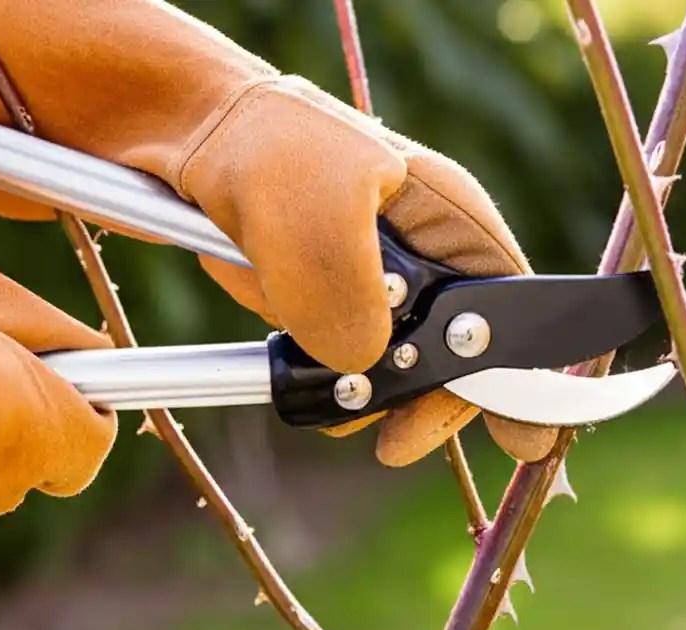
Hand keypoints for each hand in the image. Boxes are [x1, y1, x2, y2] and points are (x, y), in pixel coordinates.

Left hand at [0, 0, 557, 465]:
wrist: (165, 133)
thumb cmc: (252, 144)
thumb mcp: (313, 206)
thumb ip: (350, 291)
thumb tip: (360, 366)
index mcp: (444, 216)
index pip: (510, 306)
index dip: (519, 374)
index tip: (518, 439)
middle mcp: (414, 251)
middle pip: (450, 353)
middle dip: (417, 397)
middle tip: (387, 440)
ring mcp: (361, 276)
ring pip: (382, 366)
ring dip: (348, 386)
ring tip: (312, 378)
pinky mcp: (311, 294)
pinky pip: (324, 357)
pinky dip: (302, 369)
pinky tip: (279, 347)